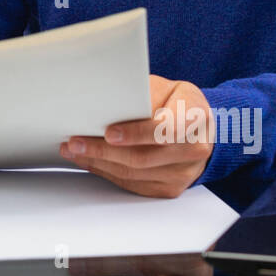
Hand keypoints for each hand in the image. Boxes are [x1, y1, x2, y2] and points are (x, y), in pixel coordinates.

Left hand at [60, 74, 214, 196]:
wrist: (201, 128)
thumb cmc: (179, 102)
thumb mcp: (167, 87)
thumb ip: (143, 95)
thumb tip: (107, 104)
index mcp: (195, 120)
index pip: (165, 130)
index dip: (136, 133)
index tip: (109, 133)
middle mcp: (193, 151)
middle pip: (143, 157)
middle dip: (103, 151)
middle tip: (76, 142)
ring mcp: (182, 174)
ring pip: (134, 174)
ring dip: (99, 163)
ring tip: (74, 151)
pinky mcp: (169, 188)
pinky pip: (133, 184)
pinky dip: (107, 173)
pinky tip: (90, 162)